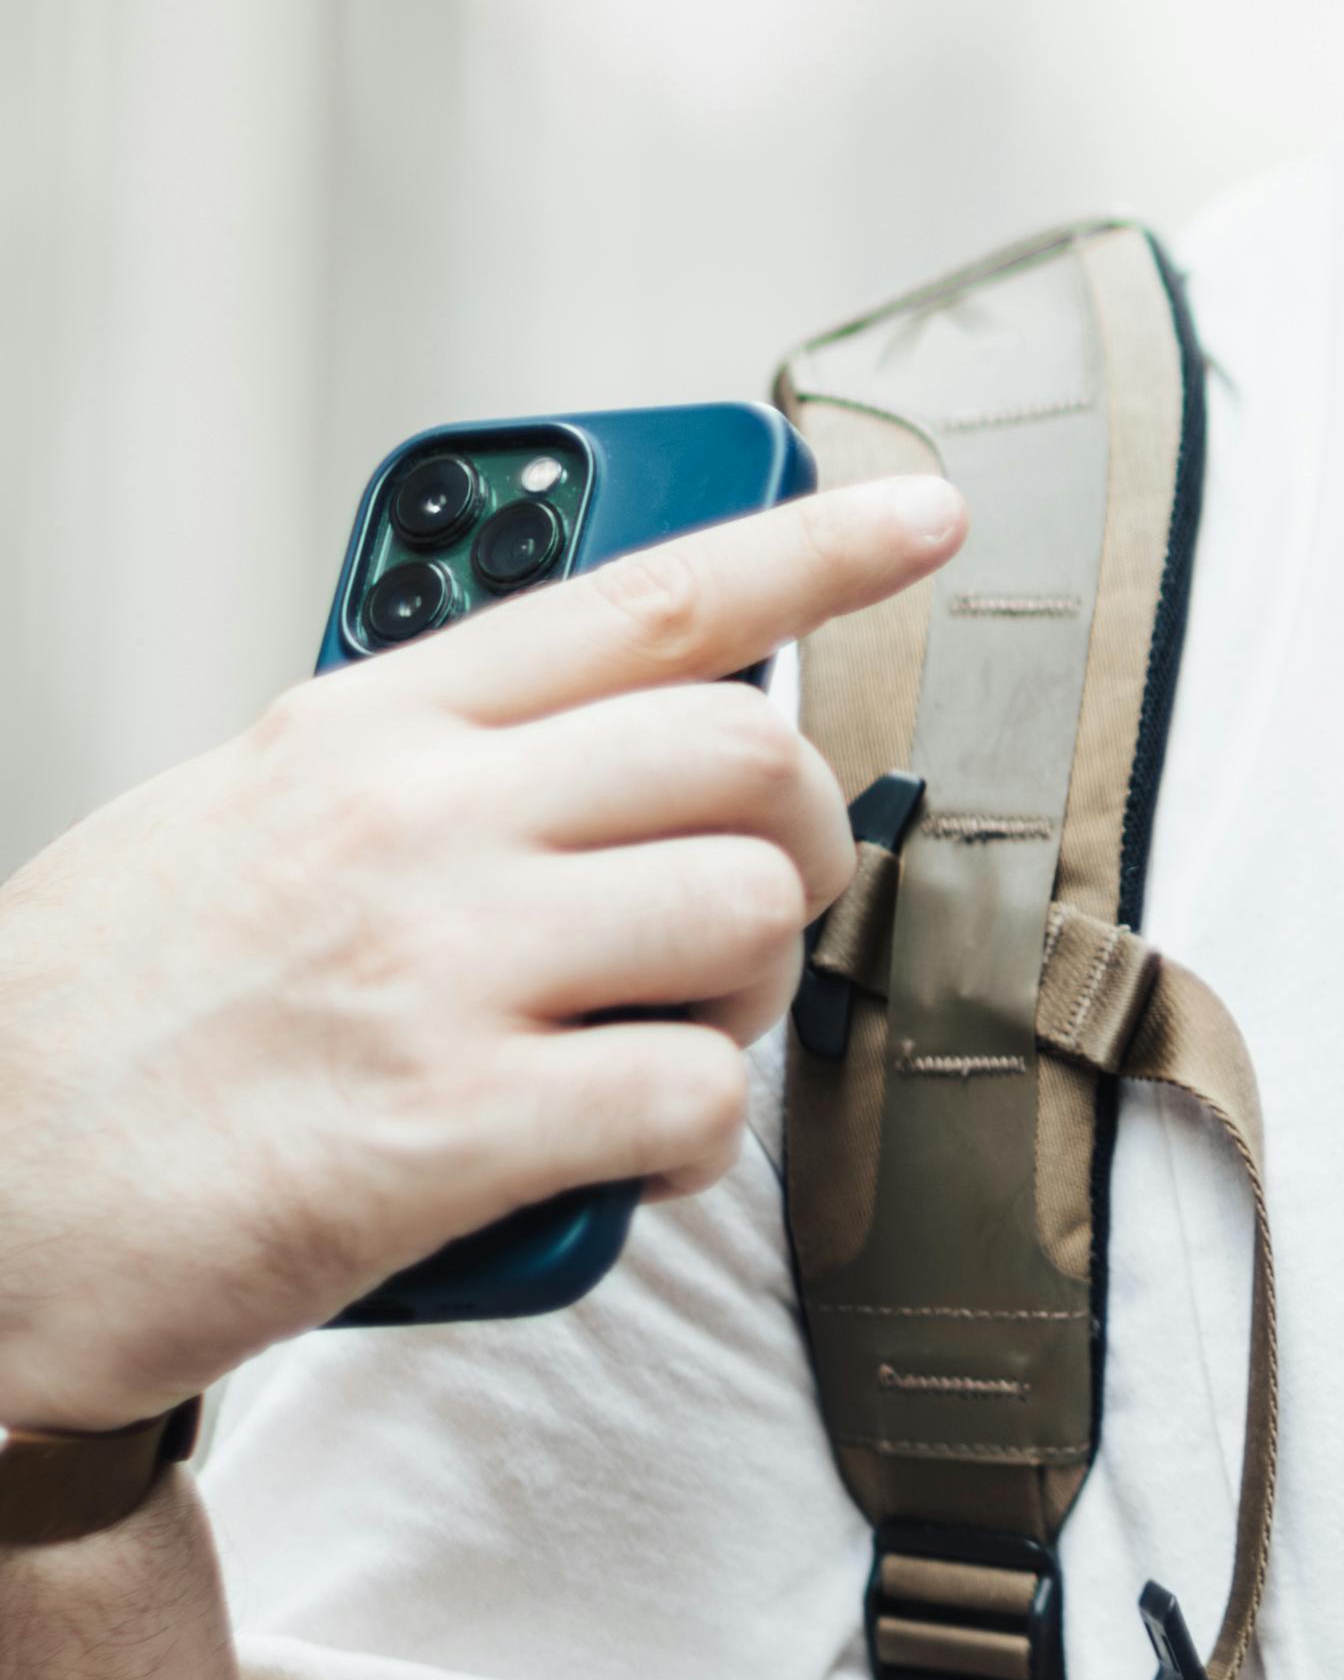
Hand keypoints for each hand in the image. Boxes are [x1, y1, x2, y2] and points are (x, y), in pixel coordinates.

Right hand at [0, 478, 967, 1434]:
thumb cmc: (85, 1032)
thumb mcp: (225, 818)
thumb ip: (397, 770)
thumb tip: (553, 756)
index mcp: (365, 729)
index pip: (642, 598)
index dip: (812, 550)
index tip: (923, 517)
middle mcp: (416, 819)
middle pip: (742, 759)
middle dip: (793, 844)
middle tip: (738, 922)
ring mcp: (437, 965)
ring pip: (747, 917)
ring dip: (743, 1000)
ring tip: (655, 1047)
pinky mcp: (450, 1126)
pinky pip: (693, 1096)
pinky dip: (693, 1143)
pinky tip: (621, 1161)